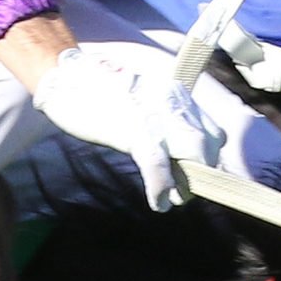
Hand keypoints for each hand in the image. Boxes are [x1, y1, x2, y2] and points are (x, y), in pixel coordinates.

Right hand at [31, 46, 223, 210]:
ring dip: (187, 184)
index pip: (214, 131)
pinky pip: (158, 164)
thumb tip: (171, 150)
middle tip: (185, 191)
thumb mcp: (140, 99)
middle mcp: (173, 102)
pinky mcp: (134, 131)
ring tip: (175, 198)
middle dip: (203, 172)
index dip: (209, 158)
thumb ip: (161, 118)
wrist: (66, 77)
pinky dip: (161, 188)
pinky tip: (160, 204)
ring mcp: (156, 116)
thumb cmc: (97, 90)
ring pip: (193, 152)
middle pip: (210, 143)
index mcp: (175, 95)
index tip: (197, 175)